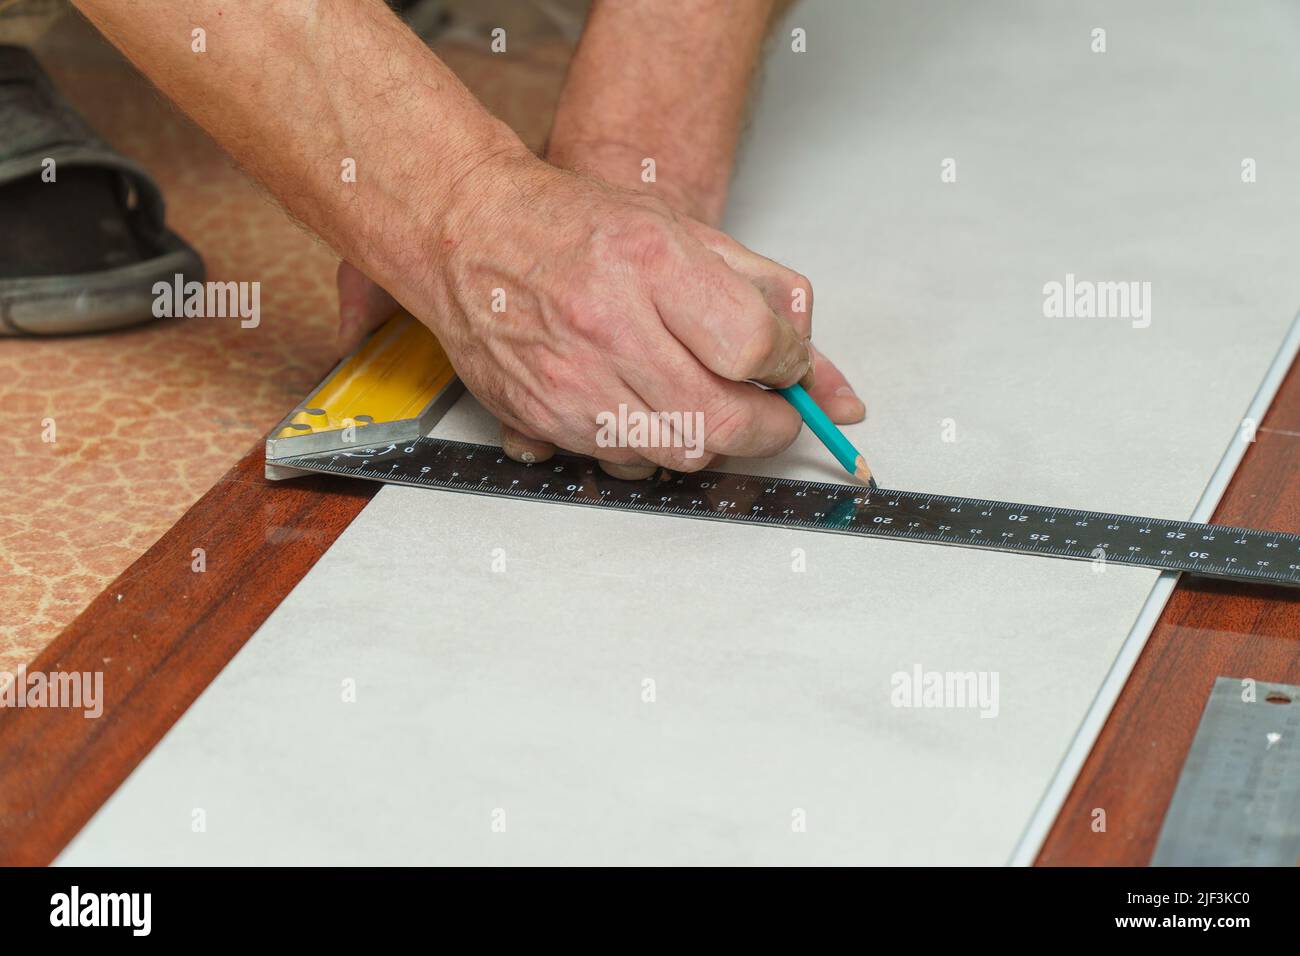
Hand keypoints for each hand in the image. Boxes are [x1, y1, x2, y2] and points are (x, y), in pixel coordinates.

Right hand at [542, 135, 866, 430]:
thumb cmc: (577, 225)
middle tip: (767, 408)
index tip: (786, 365)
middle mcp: (607, 325)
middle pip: (724, 421)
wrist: (471, 233)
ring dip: (709, 437)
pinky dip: (654, 442)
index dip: (789, 368)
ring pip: (680, 454)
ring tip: (699, 394)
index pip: (755, 348)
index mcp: (650, 261)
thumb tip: (839, 392)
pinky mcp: (543, 416)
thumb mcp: (688, 233)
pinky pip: (628, 460)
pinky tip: (647, 401)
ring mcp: (571, 378)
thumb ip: (775, 305)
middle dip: (766, 426)